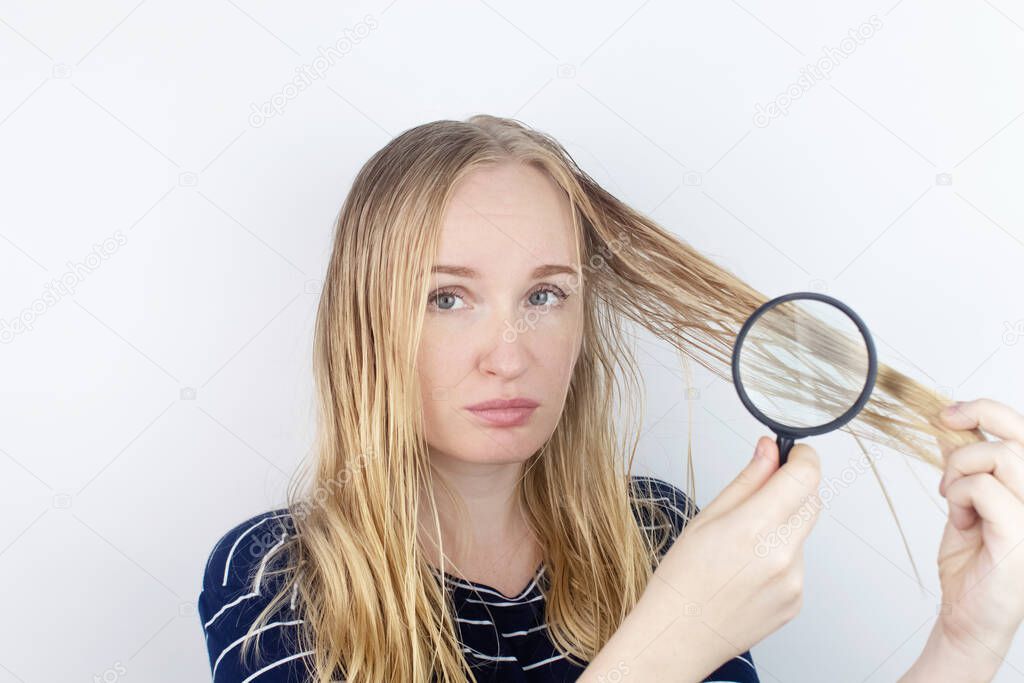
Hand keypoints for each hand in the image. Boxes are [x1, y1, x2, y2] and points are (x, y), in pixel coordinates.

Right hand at [651, 435, 822, 669]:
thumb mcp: (707, 519)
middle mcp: (782, 556)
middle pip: (811, 502)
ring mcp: (794, 582)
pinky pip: (798, 563)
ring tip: (742, 548)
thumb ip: (747, 480)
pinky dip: (780, 557)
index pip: (805, 478)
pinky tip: (748, 571)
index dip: (804, 457)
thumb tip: (769, 449)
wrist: (679, 636)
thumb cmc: (682, 580)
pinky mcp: (797, 601)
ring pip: (802, 532)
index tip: (796, 452)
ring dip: (783, 526)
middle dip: (792, 490)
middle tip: (758, 498)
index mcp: (755, 529)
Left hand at [903, 398, 1023, 682]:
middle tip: (942, 434)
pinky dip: (960, 497)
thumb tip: (949, 428)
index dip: (986, 410)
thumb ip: (964, 467)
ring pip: (999, 457)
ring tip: (953, 499)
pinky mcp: (1021, 534)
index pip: (1023, 429)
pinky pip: (985, 489)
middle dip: (971, 428)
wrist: (968, 614)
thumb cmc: (972, 564)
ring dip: (960, 471)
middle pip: (1017, 435)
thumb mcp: (963, 503)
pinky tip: (961, 521)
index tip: (948, 414)